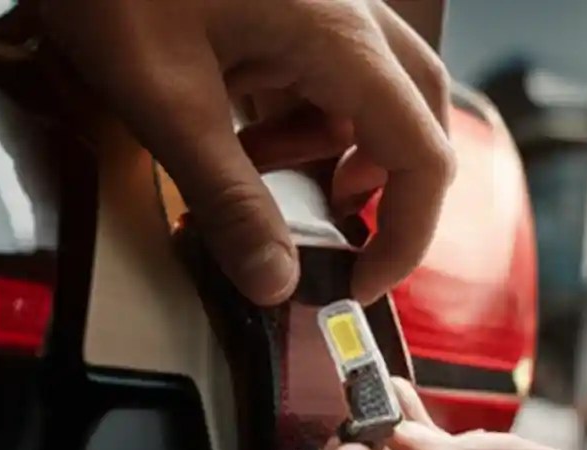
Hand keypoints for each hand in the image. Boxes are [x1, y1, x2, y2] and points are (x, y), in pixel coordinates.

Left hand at [42, 0, 453, 304]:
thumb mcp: (165, 100)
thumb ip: (227, 197)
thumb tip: (274, 282)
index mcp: (339, 36)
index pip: (421, 153)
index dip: (406, 233)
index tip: (362, 284)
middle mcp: (350, 13)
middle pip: (414, 118)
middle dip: (382, 191)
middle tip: (336, 243)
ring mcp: (323, 3)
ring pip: (371, 96)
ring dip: (332, 151)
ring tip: (260, 173)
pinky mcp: (290, 3)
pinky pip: (326, 71)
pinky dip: (300, 118)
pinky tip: (242, 131)